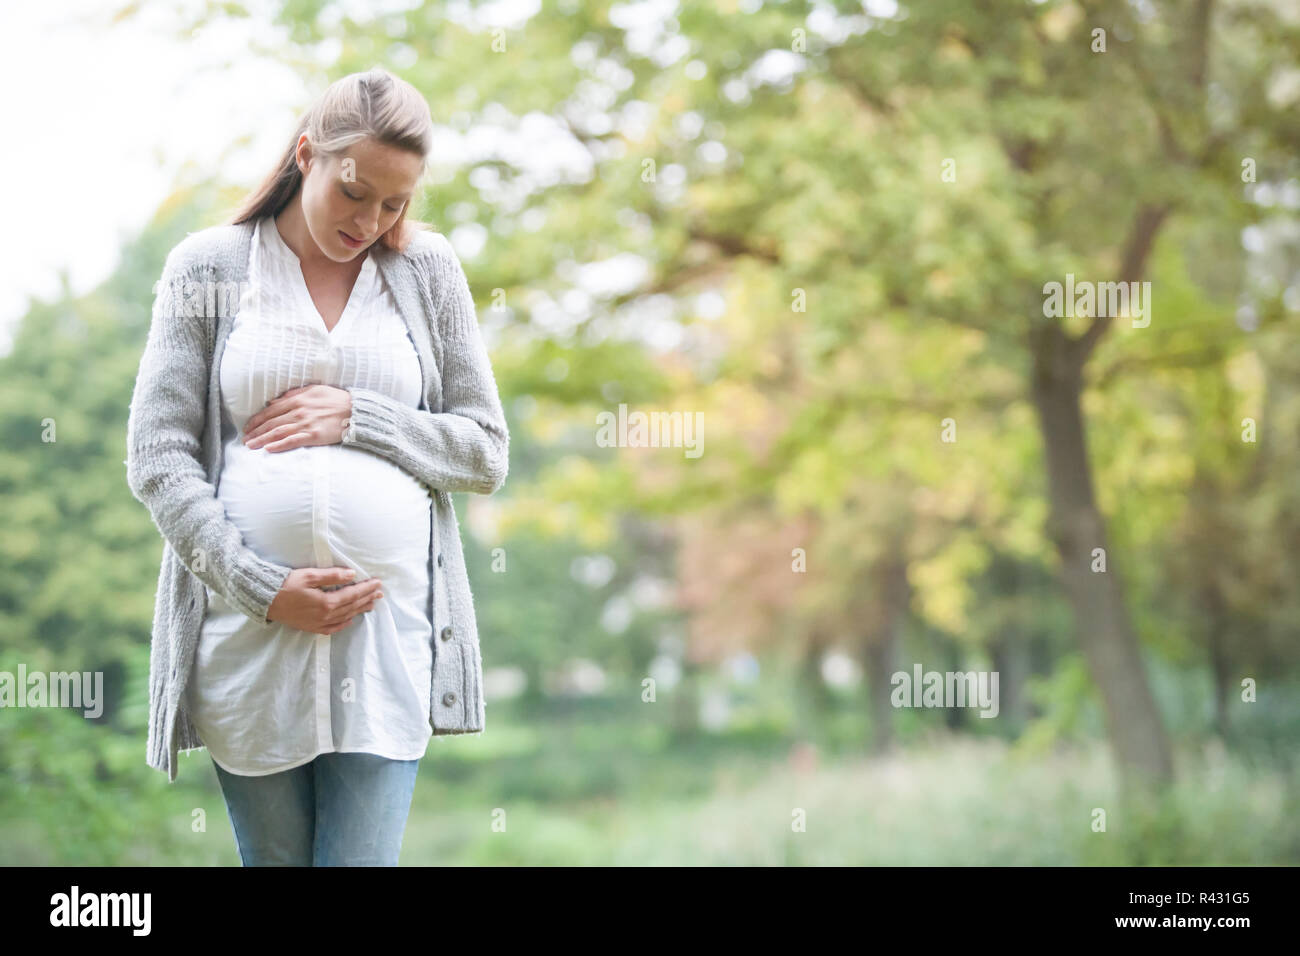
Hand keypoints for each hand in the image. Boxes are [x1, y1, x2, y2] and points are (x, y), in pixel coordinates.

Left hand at [243, 384, 352, 451]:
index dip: (257, 420)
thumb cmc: (337, 399)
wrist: (356, 410)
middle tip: (245, 440)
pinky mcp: (314, 435)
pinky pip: (293, 441)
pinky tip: (269, 449)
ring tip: (251, 446)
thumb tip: (274, 401)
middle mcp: (298, 412)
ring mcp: (306, 424)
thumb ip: (293, 395)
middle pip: (271, 423)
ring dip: (262, 440)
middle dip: (255, 432)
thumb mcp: (314, 390)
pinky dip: (279, 445)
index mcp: (297, 400)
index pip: (270, 411)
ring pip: (278, 432)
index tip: (247, 427)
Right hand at [266, 567, 383, 634]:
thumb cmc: (286, 585)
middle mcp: (325, 616)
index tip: (378, 583)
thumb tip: (352, 574)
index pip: (353, 595)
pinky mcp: (311, 628)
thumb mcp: (309, 575)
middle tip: (380, 594)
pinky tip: (349, 620)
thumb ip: (332, 575)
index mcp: (326, 602)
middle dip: (367, 599)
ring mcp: (318, 623)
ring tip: (371, 605)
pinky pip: (332, 628)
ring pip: (345, 617)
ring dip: (359, 610)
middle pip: (352, 607)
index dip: (367, 589)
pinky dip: (343, 624)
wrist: (265, 600)